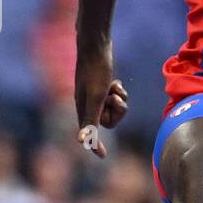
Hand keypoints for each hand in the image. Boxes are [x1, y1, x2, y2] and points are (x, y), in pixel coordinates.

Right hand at [75, 42, 127, 158]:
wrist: (95, 46)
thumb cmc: (94, 71)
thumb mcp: (96, 97)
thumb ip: (90, 120)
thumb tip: (82, 141)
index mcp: (83, 108)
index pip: (90, 133)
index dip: (96, 144)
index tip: (103, 156)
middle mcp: (87, 103)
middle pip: (109, 120)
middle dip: (117, 111)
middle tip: (114, 98)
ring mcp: (94, 94)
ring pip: (114, 108)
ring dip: (120, 100)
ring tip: (115, 88)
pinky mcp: (101, 85)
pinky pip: (115, 97)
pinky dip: (119, 92)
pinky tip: (116, 82)